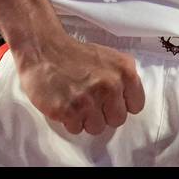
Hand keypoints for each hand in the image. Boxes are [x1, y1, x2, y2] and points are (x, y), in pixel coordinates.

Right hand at [12, 33, 145, 135]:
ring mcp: (90, 100)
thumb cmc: (74, 54)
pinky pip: (76, 129)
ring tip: (75, 101)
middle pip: (117, 120)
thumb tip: (128, 101)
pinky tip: (64, 103)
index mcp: (124, 71)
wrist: (43, 49)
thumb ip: (122, 78)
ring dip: (85, 119)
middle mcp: (110, 86)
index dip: (121, 104)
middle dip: (103, 114)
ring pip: (97, 128)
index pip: (136, 105)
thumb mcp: (108, 57)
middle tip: (89, 100)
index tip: (109, 99)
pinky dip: (69, 120)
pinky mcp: (69, 111)